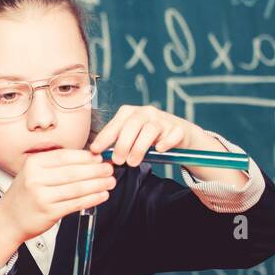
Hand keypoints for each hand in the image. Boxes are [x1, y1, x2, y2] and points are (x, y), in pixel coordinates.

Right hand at [0, 148, 114, 242]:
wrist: (8, 220)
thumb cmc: (24, 196)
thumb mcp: (33, 173)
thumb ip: (55, 166)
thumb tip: (88, 160)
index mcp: (33, 164)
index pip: (65, 156)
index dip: (85, 157)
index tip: (99, 158)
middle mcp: (36, 178)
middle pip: (73, 172)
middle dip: (96, 170)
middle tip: (110, 169)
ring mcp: (42, 196)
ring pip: (77, 188)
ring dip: (97, 184)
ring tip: (110, 182)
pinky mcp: (49, 212)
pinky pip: (76, 203)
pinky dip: (92, 199)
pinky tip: (102, 195)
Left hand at [88, 104, 211, 166]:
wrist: (179, 134)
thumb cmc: (148, 138)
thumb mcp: (131, 138)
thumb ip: (116, 146)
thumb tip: (99, 159)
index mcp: (130, 113)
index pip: (115, 124)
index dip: (104, 137)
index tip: (95, 150)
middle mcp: (146, 112)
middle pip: (132, 124)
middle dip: (122, 144)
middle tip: (117, 161)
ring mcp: (163, 119)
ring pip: (150, 129)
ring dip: (140, 147)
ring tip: (133, 163)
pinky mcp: (178, 129)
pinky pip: (172, 134)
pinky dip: (166, 142)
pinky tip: (159, 150)